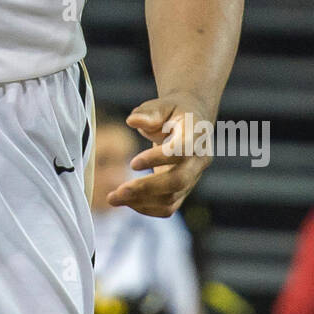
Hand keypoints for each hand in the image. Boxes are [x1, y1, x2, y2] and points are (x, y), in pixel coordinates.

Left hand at [107, 96, 211, 216]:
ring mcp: (193, 178)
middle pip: (178, 181)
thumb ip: (149, 112)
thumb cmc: (172, 112)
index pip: (181, 151)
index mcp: (196, 135)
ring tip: (113, 198)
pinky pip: (169, 207)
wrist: (191, 122)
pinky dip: (146, 208)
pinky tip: (126, 201)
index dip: (158, 159)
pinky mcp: (184, 190)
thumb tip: (132, 121)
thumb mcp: (162, 105)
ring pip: (172, 198)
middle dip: (146, 188)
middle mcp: (199, 159)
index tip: (132, 163)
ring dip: (141, 202)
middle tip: (118, 191)